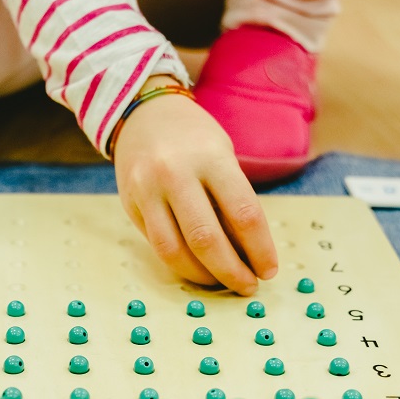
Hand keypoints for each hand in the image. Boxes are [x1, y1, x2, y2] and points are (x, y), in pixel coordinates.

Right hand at [113, 90, 277, 294]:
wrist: (142, 113)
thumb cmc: (194, 138)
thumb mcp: (222, 156)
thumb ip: (232, 200)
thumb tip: (248, 254)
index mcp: (211, 158)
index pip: (243, 214)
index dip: (260, 250)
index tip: (269, 270)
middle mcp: (175, 174)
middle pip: (206, 239)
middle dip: (231, 271)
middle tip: (247, 286)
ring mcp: (147, 190)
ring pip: (174, 251)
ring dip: (202, 276)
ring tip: (221, 282)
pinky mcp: (130, 204)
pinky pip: (156, 245)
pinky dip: (180, 263)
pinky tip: (196, 267)